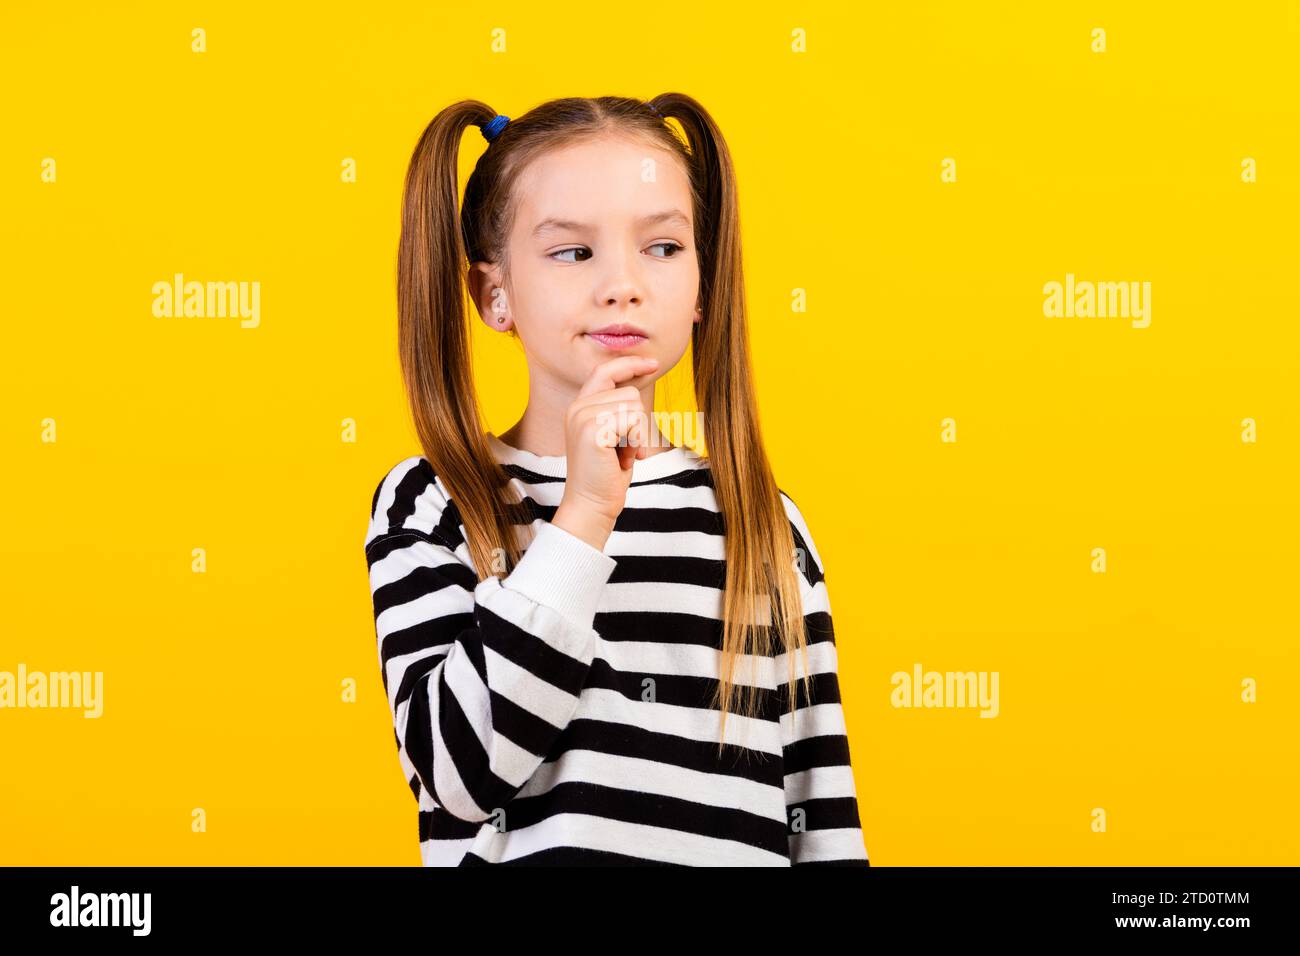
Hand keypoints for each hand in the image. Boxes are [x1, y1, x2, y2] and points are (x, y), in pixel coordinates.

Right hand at [551, 355, 659, 550]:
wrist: (592, 504)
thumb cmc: (606, 474)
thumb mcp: (613, 435)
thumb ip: (619, 410)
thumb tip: (639, 382)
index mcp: (579, 406)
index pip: (605, 371)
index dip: (630, 363)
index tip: (653, 364)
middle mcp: (577, 407)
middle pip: (630, 392)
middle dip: (637, 424)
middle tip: (624, 450)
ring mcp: (583, 417)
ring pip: (634, 406)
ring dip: (637, 435)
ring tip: (621, 455)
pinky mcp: (593, 430)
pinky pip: (633, 421)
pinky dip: (636, 442)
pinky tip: (623, 459)